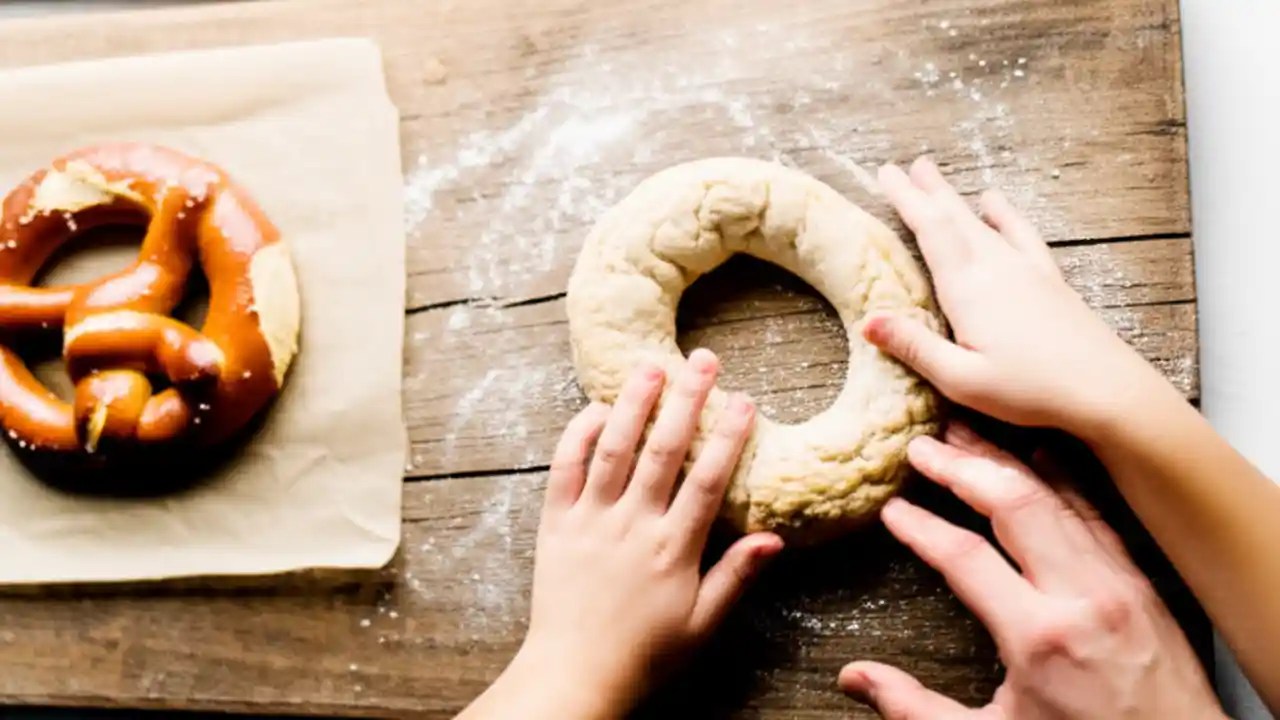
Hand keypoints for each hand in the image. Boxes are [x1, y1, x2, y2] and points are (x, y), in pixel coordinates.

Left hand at [462, 349, 782, 719]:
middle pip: (663, 450)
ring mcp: (590, 520)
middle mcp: (631, 525)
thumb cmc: (644, 655)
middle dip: (687, 400)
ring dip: (632, 402)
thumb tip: (774, 537)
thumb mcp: (701, 624)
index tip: (745, 400)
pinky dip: (579, 434)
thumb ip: (736, 577)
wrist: (574, 675)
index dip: (728, 437)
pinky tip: (596, 408)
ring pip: (612, 448)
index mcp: (672, 549)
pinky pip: (564, 468)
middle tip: (705, 360)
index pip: (707, 480)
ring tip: (650, 365)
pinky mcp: (555, 523)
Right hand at [839, 424, 1222, 719]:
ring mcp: (1118, 583)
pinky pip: (1094, 514)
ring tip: (968, 435)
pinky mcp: (1141, 582)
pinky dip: (1062, 480)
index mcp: (1038, 638)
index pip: (965, 556)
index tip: (894, 509)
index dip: (922, 527)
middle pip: (1014, 504)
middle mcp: (1082, 597)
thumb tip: (855, 679)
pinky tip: (1038, 457)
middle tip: (924, 445)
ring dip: (1006, 462)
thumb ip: (916, 708)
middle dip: (963, 467)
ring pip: (1056, 498)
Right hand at [863, 157, 1173, 436]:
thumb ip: (914, 347)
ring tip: (936, 176)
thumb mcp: (961, 379)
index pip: (930, 232)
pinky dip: (1004, 215)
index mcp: (968, 289)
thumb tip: (868, 321)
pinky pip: (1021, 234)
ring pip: (982, 222)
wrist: (1107, 389)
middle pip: (954, 219)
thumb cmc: (1031, 391)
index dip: (906, 200)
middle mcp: (996, 268)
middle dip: (925, 192)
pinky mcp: (1049, 280)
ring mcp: (1026, 270)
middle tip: (901, 167)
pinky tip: (995, 202)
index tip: (886, 175)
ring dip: (955, 199)